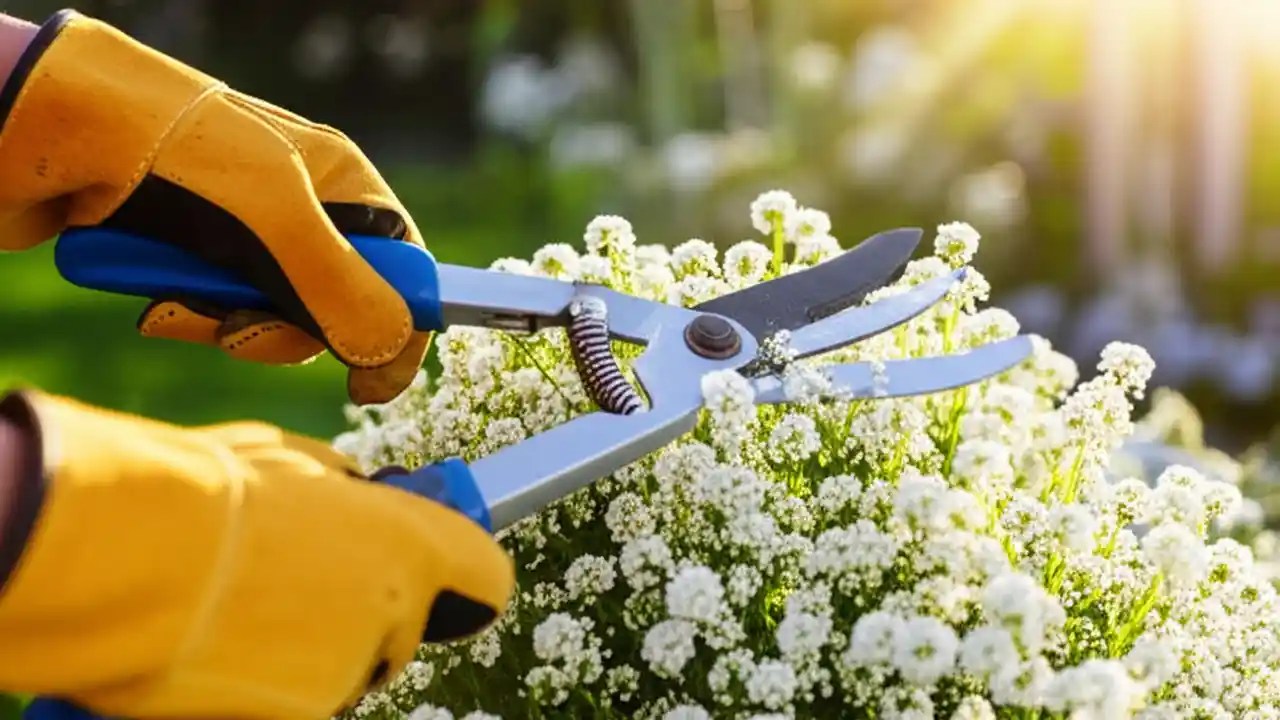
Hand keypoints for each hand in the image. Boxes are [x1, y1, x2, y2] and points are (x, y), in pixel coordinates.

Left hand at [0, 10, 429, 403]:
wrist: (52, 131)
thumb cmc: (178, 155)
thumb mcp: (276, 220)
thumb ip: (342, 288)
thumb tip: (391, 350)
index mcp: (338, 184)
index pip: (401, 265)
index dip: (396, 325)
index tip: (372, 385)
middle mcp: (299, 210)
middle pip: (333, 305)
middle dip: (286, 330)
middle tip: (240, 328)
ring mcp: (243, 234)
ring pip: (269, 315)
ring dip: (224, 324)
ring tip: (177, 302)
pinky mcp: (191, 254)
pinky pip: (212, 310)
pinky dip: (186, 314)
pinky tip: (154, 297)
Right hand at [0, 390, 513, 718]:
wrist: (124, 559)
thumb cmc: (206, 492)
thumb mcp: (290, 460)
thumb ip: (342, 488)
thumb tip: (354, 491)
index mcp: (411, 546)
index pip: (486, 579)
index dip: (463, 577)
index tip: (446, 576)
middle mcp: (392, 617)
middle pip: (404, 630)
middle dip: (363, 612)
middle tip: (295, 580)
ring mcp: (343, 676)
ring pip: (343, 666)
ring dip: (306, 645)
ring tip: (237, 603)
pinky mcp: (296, 717)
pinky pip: (294, 697)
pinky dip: (266, 680)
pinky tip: (220, 643)